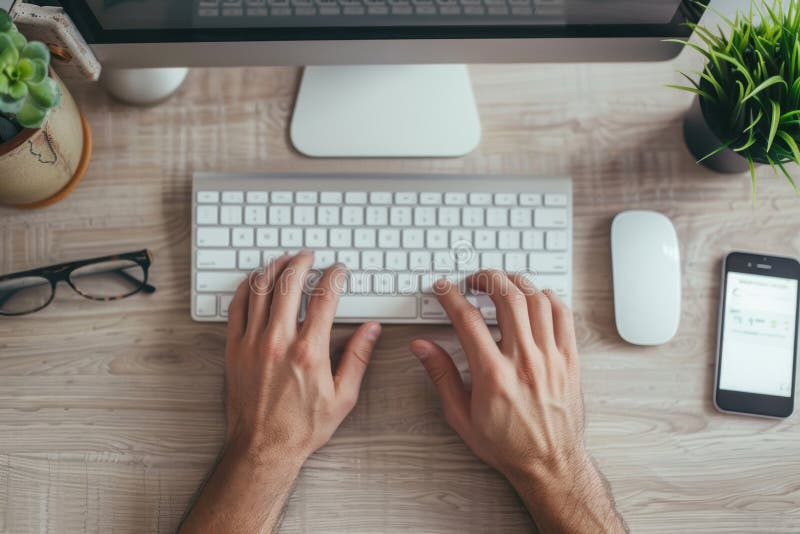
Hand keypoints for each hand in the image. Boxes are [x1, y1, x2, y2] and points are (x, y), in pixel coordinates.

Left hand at [180, 252, 381, 533]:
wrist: (263, 447)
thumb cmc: (302, 427)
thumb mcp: (343, 397)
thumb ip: (358, 358)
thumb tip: (371, 330)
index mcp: (309, 351)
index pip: (323, 298)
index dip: (333, 277)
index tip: (338, 271)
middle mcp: (278, 341)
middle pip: (288, 284)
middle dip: (301, 263)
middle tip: (309, 256)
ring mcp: (252, 343)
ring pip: (260, 290)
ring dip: (274, 269)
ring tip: (284, 260)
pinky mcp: (234, 349)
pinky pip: (237, 307)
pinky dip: (247, 288)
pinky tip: (255, 280)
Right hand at [410, 271, 624, 532]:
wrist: (549, 464)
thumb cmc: (507, 445)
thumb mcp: (461, 416)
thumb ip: (441, 376)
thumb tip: (422, 348)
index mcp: (493, 375)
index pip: (467, 319)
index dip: (451, 296)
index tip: (443, 288)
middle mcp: (524, 361)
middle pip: (507, 297)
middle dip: (486, 278)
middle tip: (474, 280)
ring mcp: (551, 358)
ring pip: (536, 299)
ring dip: (516, 283)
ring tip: (502, 284)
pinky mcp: (569, 359)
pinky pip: (563, 314)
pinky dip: (547, 297)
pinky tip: (534, 298)